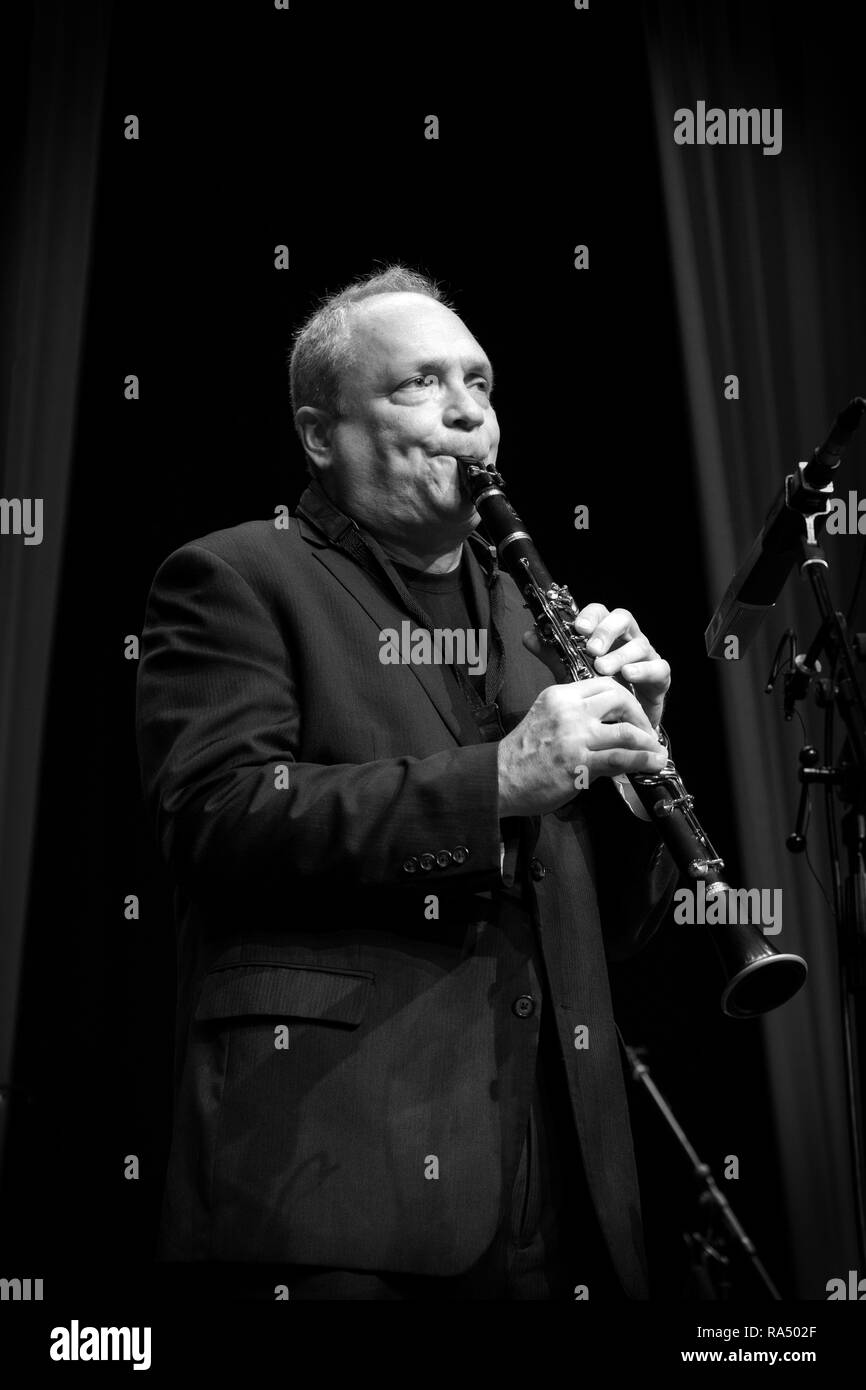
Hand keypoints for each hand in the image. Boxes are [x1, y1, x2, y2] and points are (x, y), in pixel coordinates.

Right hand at [497, 678, 667, 817]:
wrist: (499, 779)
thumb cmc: (522, 754)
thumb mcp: (545, 719)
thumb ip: (575, 715)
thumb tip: (608, 724)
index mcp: (560, 695)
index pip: (604, 684)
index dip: (626, 698)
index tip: (633, 715)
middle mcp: (569, 711)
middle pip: (620, 700)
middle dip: (641, 717)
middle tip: (648, 734)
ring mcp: (575, 737)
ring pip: (626, 731)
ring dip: (648, 744)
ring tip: (657, 754)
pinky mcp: (579, 763)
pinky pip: (621, 759)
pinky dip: (643, 761)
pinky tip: (652, 765)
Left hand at [523, 602, 670, 729]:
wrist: (618, 724)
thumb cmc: (597, 692)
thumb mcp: (571, 672)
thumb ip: (553, 654)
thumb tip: (529, 635)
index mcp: (606, 634)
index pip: (600, 613)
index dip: (591, 616)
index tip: (579, 627)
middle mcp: (627, 639)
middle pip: (623, 619)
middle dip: (606, 631)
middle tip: (591, 648)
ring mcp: (646, 656)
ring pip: (639, 643)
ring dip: (620, 654)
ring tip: (603, 668)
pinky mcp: (660, 675)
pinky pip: (658, 667)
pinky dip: (643, 669)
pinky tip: (628, 674)